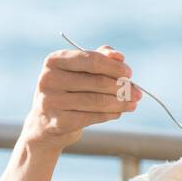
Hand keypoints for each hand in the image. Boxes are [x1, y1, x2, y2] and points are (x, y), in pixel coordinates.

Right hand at [22, 45, 140, 149]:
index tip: (129, 73)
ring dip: (120, 102)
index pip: (91, 60)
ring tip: (133, 103)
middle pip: (97, 81)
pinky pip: (93, 117)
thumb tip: (118, 56)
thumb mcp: (79, 71)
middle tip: (137, 92)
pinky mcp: (58, 122)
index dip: (114, 67)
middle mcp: (49, 80)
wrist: (44, 124)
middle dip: (122, 87)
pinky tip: (119, 112)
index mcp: (54, 61)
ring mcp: (51, 102)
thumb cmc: (68, 91)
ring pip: (97, 101)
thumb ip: (99, 58)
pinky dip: (110, 114)